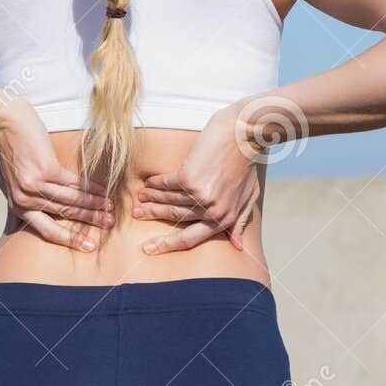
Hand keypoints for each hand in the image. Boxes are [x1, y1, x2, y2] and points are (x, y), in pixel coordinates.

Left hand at [0, 96, 112, 251]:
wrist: (4, 123)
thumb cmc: (7, 152)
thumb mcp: (5, 183)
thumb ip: (14, 205)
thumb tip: (11, 229)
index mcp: (17, 206)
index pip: (46, 230)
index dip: (69, 239)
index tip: (88, 246)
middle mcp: (26, 199)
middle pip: (64, 217)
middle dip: (88, 224)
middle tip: (108, 228)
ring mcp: (36, 185)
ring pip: (72, 201)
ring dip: (95, 206)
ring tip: (110, 210)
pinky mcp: (47, 170)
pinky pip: (74, 184)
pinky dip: (91, 188)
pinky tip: (103, 192)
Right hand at [134, 102, 265, 254]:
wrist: (244, 135)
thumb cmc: (247, 165)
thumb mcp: (249, 198)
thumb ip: (239, 222)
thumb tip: (237, 246)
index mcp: (223, 218)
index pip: (191, 239)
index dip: (168, 244)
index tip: (150, 249)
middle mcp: (211, 210)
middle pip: (174, 218)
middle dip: (152, 216)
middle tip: (136, 215)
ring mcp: (199, 195)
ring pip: (168, 200)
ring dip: (151, 198)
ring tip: (140, 197)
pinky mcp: (189, 178)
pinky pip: (166, 184)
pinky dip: (156, 183)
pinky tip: (148, 183)